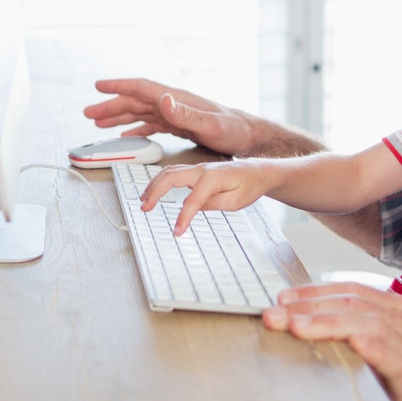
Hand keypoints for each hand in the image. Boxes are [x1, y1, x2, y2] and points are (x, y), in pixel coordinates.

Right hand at [84, 78, 267, 155]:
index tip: (98, 86)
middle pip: (135, 101)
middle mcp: (173, 103)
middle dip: (111, 106)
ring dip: (119, 117)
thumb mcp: (210, 124)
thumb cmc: (233, 130)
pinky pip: (151, 126)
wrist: (249, 138)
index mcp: (177, 99)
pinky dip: (135, 130)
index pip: (142, 88)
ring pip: (140, 113)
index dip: (119, 86)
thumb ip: (186, 114)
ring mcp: (176, 114)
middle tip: (88, 113)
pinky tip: (125, 136)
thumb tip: (162, 99)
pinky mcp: (179, 126)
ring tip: (98, 123)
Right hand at [138, 161, 278, 234]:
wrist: (258, 172)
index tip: (177, 232)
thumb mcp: (236, 201)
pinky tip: (154, 191)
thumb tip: (192, 208)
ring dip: (154, 185)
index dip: (183, 217)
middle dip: (155, 192)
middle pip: (171, 176)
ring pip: (169, 172)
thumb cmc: (249, 185)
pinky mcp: (196, 172)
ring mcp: (198, 169)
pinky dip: (161, 181)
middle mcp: (202, 170)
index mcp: (213, 178)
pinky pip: (174, 173)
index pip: (193, 200)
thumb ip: (213, 204)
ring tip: (143, 200)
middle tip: (144, 208)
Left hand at [261, 283, 401, 400]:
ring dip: (325, 323)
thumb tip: (310, 335)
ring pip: (363, 323)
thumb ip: (360, 339)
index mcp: (397, 310)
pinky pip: (388, 352)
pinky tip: (347, 342)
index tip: (282, 299)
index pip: (349, 291)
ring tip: (295, 327)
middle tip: (273, 315)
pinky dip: (366, 344)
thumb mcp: (389, 352)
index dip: (314, 293)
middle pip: (349, 304)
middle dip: (307, 307)